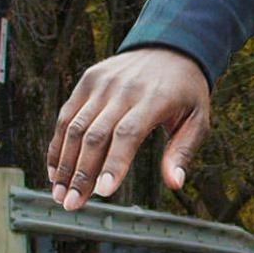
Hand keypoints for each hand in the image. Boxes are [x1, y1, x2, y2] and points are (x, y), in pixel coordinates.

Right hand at [46, 46, 211, 210]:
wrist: (171, 48)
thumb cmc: (186, 91)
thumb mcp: (198, 118)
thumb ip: (184, 150)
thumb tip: (175, 183)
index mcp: (155, 98)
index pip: (128, 134)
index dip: (114, 163)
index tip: (103, 192)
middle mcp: (125, 89)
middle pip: (96, 135)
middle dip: (82, 174)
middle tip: (72, 204)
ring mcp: (103, 83)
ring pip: (75, 127)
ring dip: (64, 164)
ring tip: (60, 194)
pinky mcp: (88, 81)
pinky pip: (67, 116)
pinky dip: (58, 145)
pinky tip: (55, 171)